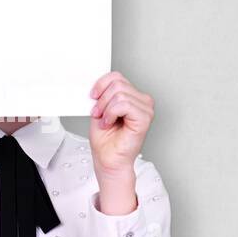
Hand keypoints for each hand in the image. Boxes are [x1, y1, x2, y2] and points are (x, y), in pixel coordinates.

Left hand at [88, 71, 154, 214]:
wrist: (108, 160)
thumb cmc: (106, 140)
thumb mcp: (99, 110)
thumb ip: (101, 95)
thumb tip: (96, 84)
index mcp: (132, 97)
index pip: (117, 76)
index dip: (101, 84)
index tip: (92, 97)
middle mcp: (142, 101)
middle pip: (117, 83)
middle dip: (102, 99)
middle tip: (98, 114)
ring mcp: (145, 109)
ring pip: (119, 93)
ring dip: (105, 109)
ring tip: (105, 122)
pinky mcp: (144, 118)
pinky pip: (123, 104)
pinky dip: (111, 113)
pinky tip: (110, 123)